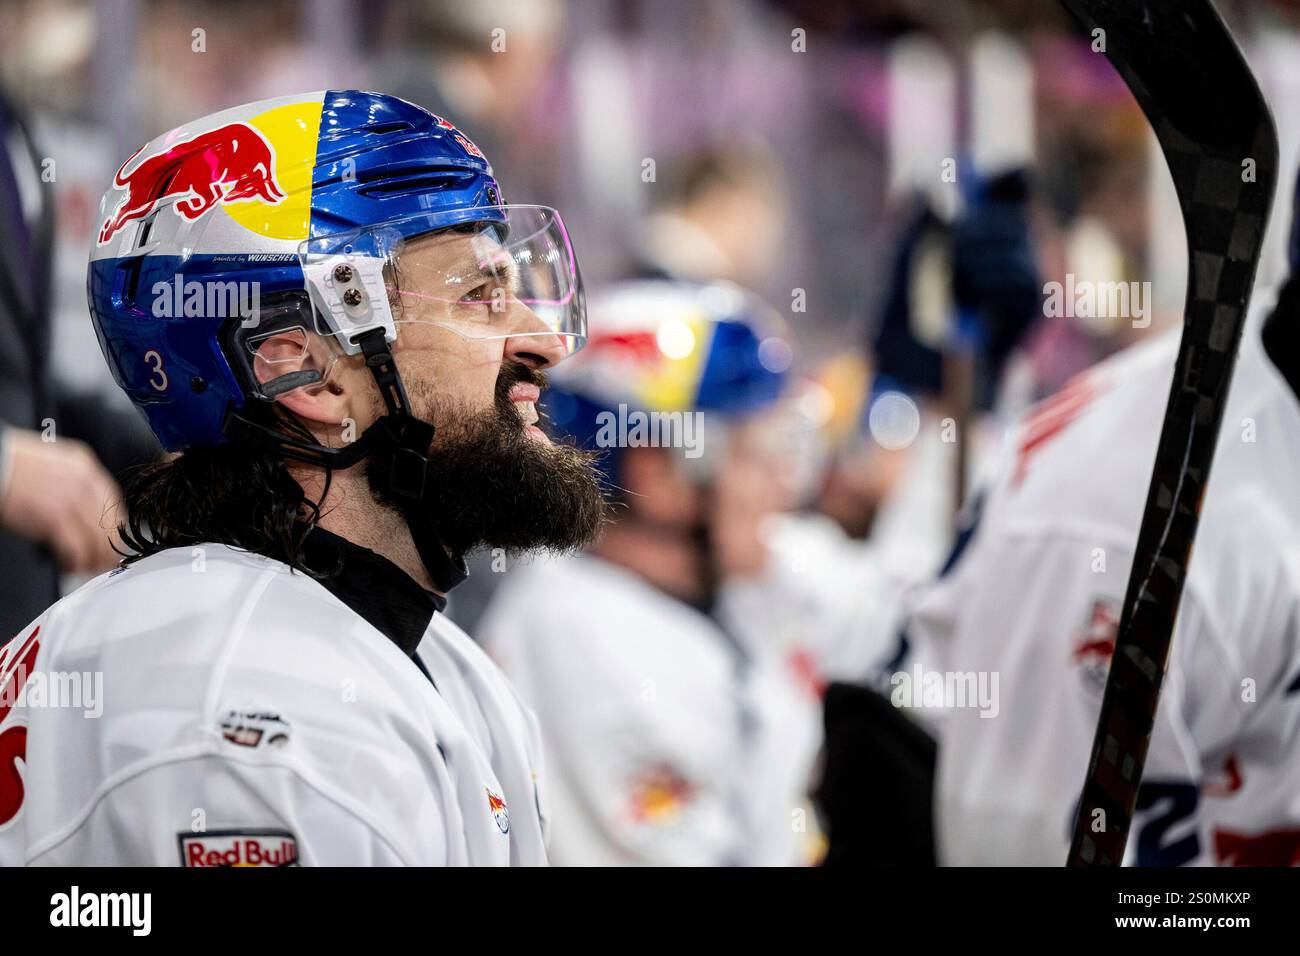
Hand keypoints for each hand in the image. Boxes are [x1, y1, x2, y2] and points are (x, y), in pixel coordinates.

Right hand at [0, 428, 121, 572]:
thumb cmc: (10, 466)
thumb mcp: (52, 465)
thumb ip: (70, 483)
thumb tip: (80, 510)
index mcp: (85, 467)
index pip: (112, 502)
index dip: (112, 526)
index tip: (109, 539)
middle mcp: (85, 482)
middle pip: (110, 524)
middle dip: (106, 548)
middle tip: (100, 560)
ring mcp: (72, 501)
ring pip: (98, 540)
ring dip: (93, 558)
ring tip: (84, 566)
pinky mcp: (55, 518)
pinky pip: (77, 549)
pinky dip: (76, 562)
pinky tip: (70, 565)